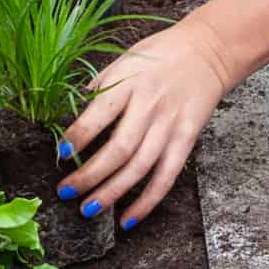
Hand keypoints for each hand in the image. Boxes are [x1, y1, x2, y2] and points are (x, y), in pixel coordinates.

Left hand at [54, 23, 231, 226]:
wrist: (208, 50)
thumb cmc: (160, 54)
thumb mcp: (123, 60)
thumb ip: (100, 88)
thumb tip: (72, 116)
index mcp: (128, 82)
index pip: (99, 114)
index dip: (78, 137)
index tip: (60, 154)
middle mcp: (149, 106)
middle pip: (119, 149)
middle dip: (89, 175)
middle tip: (66, 191)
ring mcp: (170, 125)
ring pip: (140, 168)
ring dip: (112, 193)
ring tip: (89, 208)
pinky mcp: (186, 139)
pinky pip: (166, 177)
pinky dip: (147, 202)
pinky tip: (127, 218)